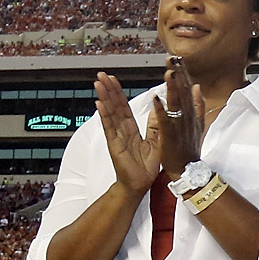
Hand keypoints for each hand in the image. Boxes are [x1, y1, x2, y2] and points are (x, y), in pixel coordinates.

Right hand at [94, 71, 162, 196]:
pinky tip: (99, 104)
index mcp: (132, 129)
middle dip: (109, 90)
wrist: (139, 185)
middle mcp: (122, 131)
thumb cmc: (146, 167)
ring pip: (110, 113)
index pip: (124, 107)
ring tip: (98, 83)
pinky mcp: (114, 145)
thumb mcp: (155, 142)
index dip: (119, 93)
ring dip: (104, 97)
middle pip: (114, 106)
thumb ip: (155, 126)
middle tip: (101, 74)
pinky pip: (109, 128)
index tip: (113, 79)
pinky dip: (104, 115)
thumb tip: (159, 110)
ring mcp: (116, 137)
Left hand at [156, 55, 205, 179]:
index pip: (187, 88)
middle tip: (172, 58)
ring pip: (175, 103)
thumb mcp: (198, 124)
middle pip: (182, 92)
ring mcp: (179, 125)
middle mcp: (187, 116)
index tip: (177, 59)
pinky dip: (161, 109)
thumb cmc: (189, 148)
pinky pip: (164, 120)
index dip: (182, 73)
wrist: (188, 169)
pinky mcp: (169, 135)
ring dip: (172, 87)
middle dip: (178, 74)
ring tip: (168, 72)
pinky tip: (156, 98)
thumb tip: (197, 88)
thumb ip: (198, 106)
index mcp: (191, 113)